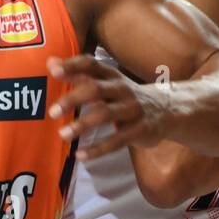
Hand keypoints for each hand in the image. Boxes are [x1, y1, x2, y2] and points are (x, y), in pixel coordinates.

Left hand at [46, 54, 168, 159]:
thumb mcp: (107, 82)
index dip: (73, 65)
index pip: (91, 65)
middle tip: (52, 112)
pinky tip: (81, 155)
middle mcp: (122, 88)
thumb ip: (79, 75)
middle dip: (73, 99)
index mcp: (111, 75)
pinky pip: (117, 140)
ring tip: (63, 135)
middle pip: (95, 89)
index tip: (53, 70)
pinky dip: (98, 148)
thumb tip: (50, 62)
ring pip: (105, 114)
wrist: (168, 110)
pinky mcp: (140, 129)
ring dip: (83, 125)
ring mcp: (133, 108)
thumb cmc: (126, 96)